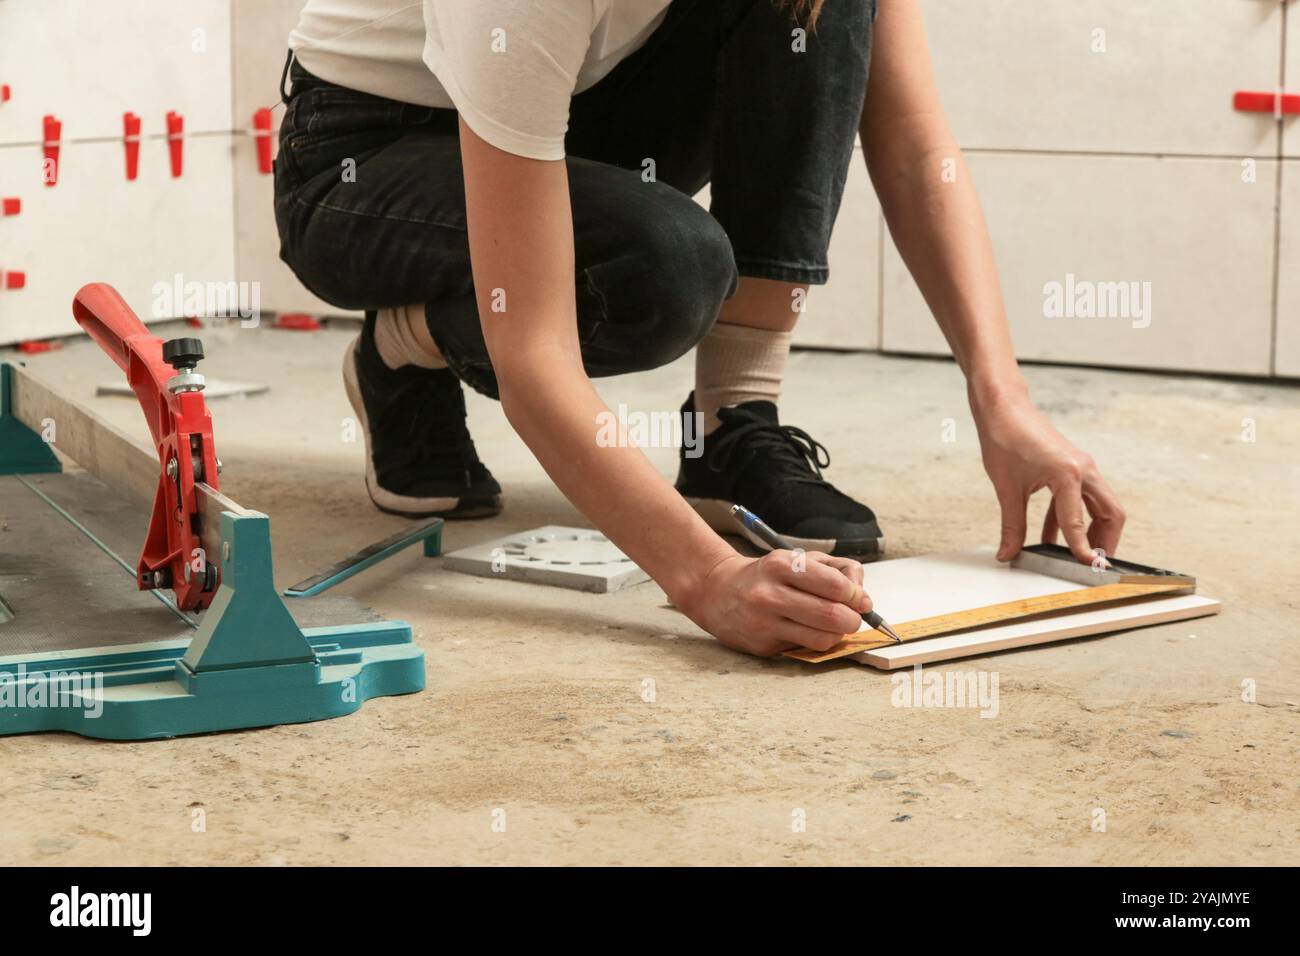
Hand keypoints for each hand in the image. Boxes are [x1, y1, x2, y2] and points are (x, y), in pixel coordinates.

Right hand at [680, 551, 871, 656]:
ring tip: (833, 625)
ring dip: (838, 634)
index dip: (856, 595)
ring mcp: (764, 622)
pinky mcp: (762, 645)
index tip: (859, 599)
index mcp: (781, 564)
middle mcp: (770, 593)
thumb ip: (839, 569)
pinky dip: (817, 641)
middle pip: (832, 615)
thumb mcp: (800, 558)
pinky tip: (810, 630)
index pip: (835, 585)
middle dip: (853, 619)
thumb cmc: (768, 575)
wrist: (718, 592)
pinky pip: (806, 649)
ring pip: (823, 638)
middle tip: (852, 616)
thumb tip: (864, 598)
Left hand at [973, 392, 1125, 564]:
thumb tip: (1008, 553)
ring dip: (1092, 530)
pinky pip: (1082, 498)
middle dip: (1106, 541)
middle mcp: (1083, 469)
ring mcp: (1081, 467)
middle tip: (1093, 565)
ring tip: (1076, 556)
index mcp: (1068, 474)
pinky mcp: (1072, 466)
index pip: (1079, 522)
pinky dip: (1073, 518)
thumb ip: (1012, 525)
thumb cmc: (1005, 438)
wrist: (1003, 406)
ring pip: (1101, 506)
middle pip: (1111, 513)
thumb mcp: (1006, 488)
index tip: (1087, 569)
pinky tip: (1051, 537)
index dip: (1082, 550)